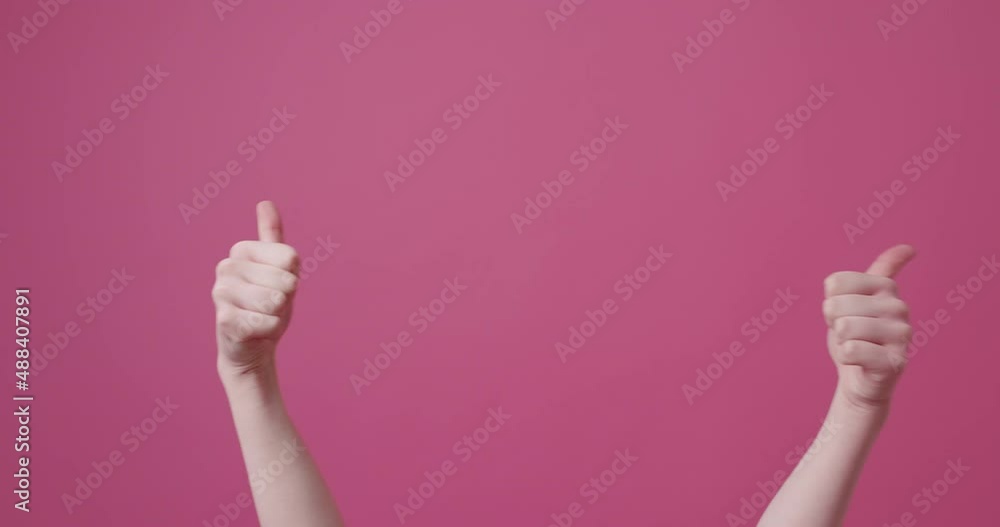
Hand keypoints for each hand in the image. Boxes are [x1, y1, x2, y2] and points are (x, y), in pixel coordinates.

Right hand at [213, 201, 298, 375]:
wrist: (251, 346)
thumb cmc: (267, 304)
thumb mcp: (277, 268)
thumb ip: (272, 236)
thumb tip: (265, 202)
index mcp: (241, 250)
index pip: (290, 257)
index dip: (292, 277)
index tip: (276, 285)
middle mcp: (226, 267)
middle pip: (286, 281)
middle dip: (285, 299)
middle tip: (270, 306)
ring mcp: (221, 293)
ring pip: (276, 301)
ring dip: (277, 316)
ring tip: (262, 317)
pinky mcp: (224, 321)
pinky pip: (267, 322)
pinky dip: (269, 331)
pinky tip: (255, 331)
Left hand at [823, 244, 915, 411]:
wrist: (859, 379)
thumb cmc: (854, 336)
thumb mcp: (855, 298)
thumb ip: (878, 271)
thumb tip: (908, 248)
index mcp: (886, 287)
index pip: (834, 282)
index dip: (830, 301)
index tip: (847, 312)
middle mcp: (899, 307)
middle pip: (835, 305)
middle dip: (834, 324)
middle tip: (850, 334)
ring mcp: (901, 335)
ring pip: (844, 327)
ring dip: (841, 341)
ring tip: (857, 346)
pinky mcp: (895, 362)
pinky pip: (851, 350)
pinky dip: (847, 358)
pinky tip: (861, 362)